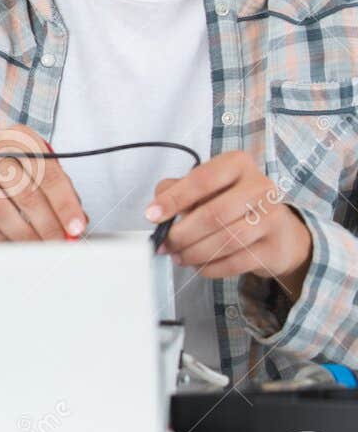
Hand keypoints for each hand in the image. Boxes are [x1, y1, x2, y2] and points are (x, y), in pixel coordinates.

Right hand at [0, 124, 87, 241]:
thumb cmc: (12, 171)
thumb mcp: (37, 171)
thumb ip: (60, 193)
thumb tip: (78, 224)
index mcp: (19, 138)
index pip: (48, 173)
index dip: (65, 204)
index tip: (76, 227)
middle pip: (25, 192)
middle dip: (47, 224)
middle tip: (59, 242)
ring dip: (24, 235)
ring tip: (38, 245)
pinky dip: (0, 240)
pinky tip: (13, 244)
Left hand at [147, 151, 312, 290]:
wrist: (280, 232)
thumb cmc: (235, 204)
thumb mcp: (208, 188)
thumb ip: (178, 190)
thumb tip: (155, 210)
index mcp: (238, 164)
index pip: (201, 180)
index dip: (173, 199)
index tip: (152, 215)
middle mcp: (260, 187)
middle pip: (213, 214)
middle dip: (181, 234)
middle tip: (165, 244)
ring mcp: (273, 218)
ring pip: (225, 240)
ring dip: (194, 253)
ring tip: (179, 256)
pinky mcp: (275, 247)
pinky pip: (236, 262)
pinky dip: (211, 267)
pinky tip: (199, 266)